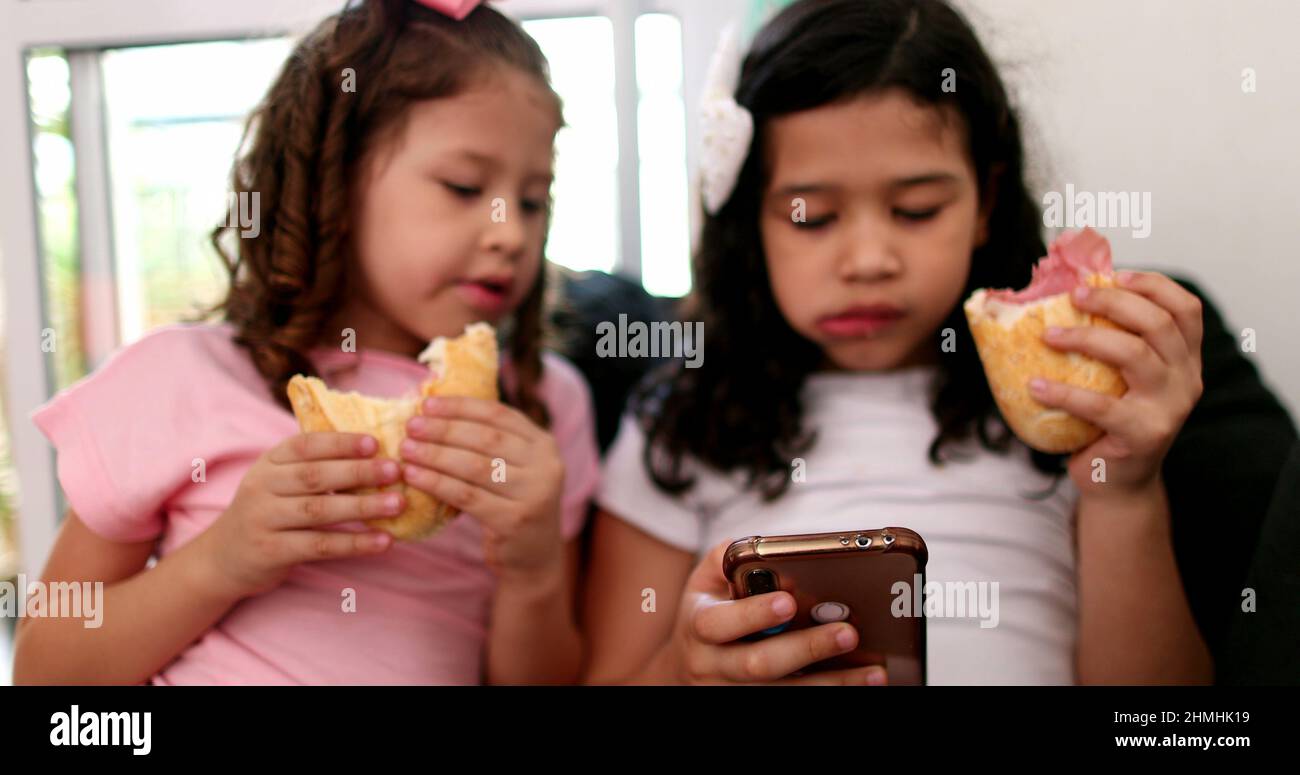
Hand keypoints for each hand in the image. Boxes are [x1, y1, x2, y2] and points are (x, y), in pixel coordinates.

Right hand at [194, 432, 401, 600]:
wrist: (223, 558)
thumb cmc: (269, 512)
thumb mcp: (279, 481)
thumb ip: (314, 467)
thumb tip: (376, 455)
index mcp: (269, 462)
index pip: (306, 445)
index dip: (341, 443)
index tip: (375, 443)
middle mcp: (262, 486)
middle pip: (316, 476)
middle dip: (359, 472)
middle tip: (396, 471)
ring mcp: (264, 519)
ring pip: (319, 510)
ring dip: (363, 507)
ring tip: (397, 504)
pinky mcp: (271, 551)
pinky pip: (319, 546)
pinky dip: (354, 543)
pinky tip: (383, 541)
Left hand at [400, 397, 565, 582]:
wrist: (533, 556)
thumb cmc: (511, 503)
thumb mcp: (512, 468)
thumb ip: (489, 442)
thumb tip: (434, 408)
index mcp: (544, 444)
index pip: (498, 415)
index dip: (460, 407)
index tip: (427, 403)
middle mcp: (546, 466)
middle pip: (485, 438)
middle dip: (444, 429)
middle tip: (411, 425)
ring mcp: (533, 494)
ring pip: (474, 466)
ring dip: (435, 455)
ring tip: (406, 449)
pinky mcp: (514, 520)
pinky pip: (466, 495)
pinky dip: (436, 483)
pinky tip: (413, 476)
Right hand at [660, 541, 887, 684]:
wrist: (689, 664)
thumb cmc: (710, 611)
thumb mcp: (706, 581)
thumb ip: (728, 559)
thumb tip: (768, 551)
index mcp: (699, 625)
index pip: (720, 623)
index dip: (753, 614)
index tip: (790, 602)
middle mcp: (712, 665)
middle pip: (759, 664)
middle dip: (807, 649)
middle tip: (848, 632)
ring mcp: (733, 693)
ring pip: (783, 694)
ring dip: (832, 684)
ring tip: (873, 672)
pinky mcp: (753, 705)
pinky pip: (791, 703)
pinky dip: (829, 695)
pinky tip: (859, 687)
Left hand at [1031, 271, 1203, 498]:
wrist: (1117, 483)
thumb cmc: (1109, 422)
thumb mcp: (1121, 380)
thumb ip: (1113, 343)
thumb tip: (1060, 295)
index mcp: (1185, 359)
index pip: (1186, 309)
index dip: (1153, 285)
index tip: (1114, 275)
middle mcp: (1187, 380)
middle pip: (1159, 323)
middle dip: (1113, 302)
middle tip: (1073, 297)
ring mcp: (1170, 408)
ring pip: (1134, 354)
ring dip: (1086, 338)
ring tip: (1048, 336)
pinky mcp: (1145, 435)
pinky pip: (1099, 405)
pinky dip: (1062, 392)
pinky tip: (1033, 385)